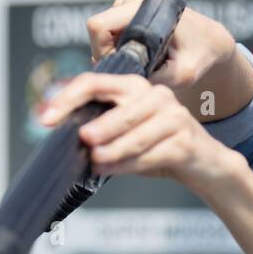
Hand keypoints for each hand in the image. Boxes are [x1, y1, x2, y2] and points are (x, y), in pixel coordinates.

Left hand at [39, 72, 240, 194]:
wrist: (206, 164)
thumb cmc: (162, 149)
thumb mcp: (131, 136)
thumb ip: (105, 133)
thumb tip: (71, 141)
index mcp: (137, 88)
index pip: (96, 83)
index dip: (68, 98)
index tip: (46, 118)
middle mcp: (157, 96)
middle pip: (120, 108)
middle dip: (99, 125)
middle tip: (81, 139)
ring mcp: (174, 117)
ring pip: (136, 135)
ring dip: (113, 150)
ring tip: (96, 161)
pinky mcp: (184, 142)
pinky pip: (150, 155)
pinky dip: (129, 165)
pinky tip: (113, 171)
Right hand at [84, 0, 236, 89]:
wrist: (208, 41)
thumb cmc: (198, 57)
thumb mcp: (182, 75)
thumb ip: (156, 79)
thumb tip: (124, 80)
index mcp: (147, 10)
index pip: (100, 26)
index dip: (101, 51)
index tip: (119, 67)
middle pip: (100, 28)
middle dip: (108, 52)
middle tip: (130, 69)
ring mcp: (132, 0)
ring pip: (105, 29)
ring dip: (115, 49)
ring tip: (140, 61)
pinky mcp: (132, 7)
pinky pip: (112, 28)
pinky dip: (119, 43)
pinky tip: (139, 53)